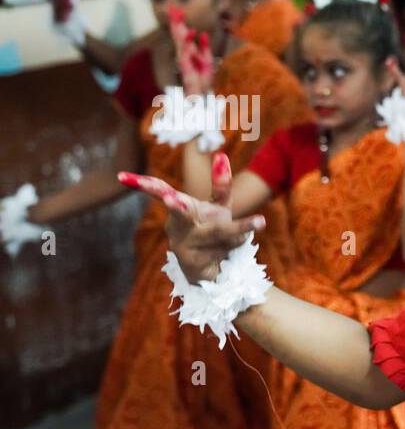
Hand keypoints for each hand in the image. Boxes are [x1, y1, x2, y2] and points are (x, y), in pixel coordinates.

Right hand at [118, 153, 263, 283]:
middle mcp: (176, 227)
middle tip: (172, 200)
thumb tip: (221, 155)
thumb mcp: (219, 207)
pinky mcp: (194, 264)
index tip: (121, 177)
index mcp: (179, 209)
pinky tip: (240, 246)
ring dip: (240, 228)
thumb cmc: (213, 233)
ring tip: (260, 221)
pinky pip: (225, 247)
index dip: (142, 184)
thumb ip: (221, 184)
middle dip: (176, 207)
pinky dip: (239, 243)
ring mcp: (182, 246)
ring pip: (218, 231)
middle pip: (181, 213)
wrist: (214, 273)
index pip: (160, 191)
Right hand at [166, 4, 213, 95]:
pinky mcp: (185, 64)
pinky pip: (186, 50)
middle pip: (178, 33)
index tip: (177, 9)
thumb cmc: (203, 78)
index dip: (179, 21)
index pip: (183, 32)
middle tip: (172, 6)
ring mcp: (183, 57)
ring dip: (179, 26)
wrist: (201, 93)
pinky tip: (191, 31)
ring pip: (179, 38)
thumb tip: (202, 33)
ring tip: (178, 14)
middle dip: (175, 20)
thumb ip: (204, 46)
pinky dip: (188, 40)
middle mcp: (183, 51)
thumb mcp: (207, 59)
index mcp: (189, 49)